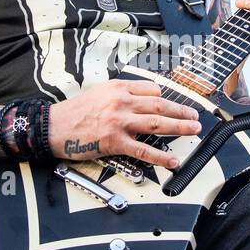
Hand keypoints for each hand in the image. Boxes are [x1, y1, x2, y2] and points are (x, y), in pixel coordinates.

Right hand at [49, 79, 201, 169]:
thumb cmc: (73, 112)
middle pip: (160, 104)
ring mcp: (120, 122)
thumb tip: (140, 101)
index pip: (152, 89)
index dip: (167, 97)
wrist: (53, 126)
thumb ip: (120, 95)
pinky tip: (172, 161)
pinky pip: (143, 150)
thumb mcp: (98, 93)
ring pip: (157, 123)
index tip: (176, 103)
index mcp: (118, 88)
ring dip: (180, 127)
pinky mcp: (115, 142)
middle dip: (182, 110)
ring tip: (194, 130)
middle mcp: (122, 102)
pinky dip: (160, 157)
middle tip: (196, 116)